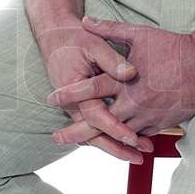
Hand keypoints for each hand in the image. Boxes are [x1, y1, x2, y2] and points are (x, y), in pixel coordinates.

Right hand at [37, 15, 154, 164]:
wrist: (55, 36)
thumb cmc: (74, 39)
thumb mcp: (94, 44)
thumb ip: (112, 60)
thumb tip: (131, 73)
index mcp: (74, 90)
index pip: (96, 116)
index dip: (116, 128)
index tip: (134, 138)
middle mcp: (73, 104)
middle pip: (94, 135)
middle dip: (117, 148)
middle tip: (140, 157)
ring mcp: (77, 108)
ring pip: (94, 135)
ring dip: (115, 146)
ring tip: (138, 156)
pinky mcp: (82, 107)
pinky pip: (95, 127)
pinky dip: (110, 137)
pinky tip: (127, 143)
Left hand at [46, 17, 194, 145]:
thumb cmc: (173, 47)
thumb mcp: (139, 34)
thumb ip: (110, 29)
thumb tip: (86, 20)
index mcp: (126, 80)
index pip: (90, 90)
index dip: (69, 95)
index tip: (51, 99)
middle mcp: (134, 102)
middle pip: (99, 122)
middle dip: (76, 132)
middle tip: (57, 137)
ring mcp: (148, 116)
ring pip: (118, 135)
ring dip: (99, 140)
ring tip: (81, 144)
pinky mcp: (161, 124)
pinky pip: (138, 137)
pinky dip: (123, 140)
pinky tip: (112, 142)